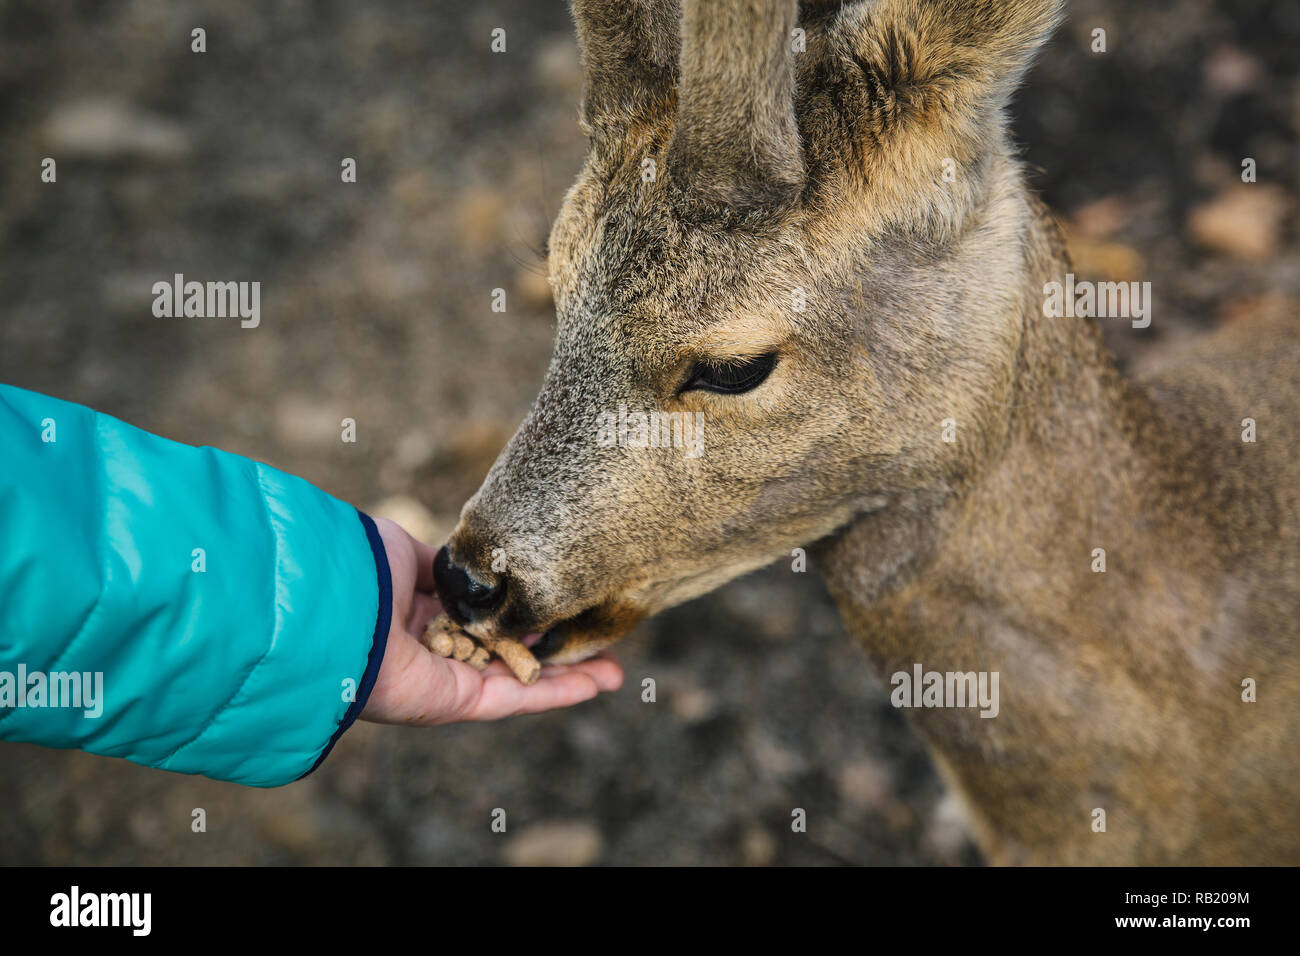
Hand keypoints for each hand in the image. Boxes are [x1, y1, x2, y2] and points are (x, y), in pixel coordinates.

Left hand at [360, 517, 622, 723]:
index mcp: (419, 613)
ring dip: (569, 679)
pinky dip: (556, 693)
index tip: (563, 604)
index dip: (524, 614)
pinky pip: (515, 698)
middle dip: (555, 652)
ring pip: (520, 681)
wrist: (334, 603)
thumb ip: (451, 567)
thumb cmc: (363, 569)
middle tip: (600, 645)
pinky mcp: (454, 704)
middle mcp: (435, 651)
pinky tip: (596, 683)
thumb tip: (484, 564)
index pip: (483, 619)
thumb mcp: (411, 552)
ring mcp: (447, 681)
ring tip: (616, 672)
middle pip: (508, 656)